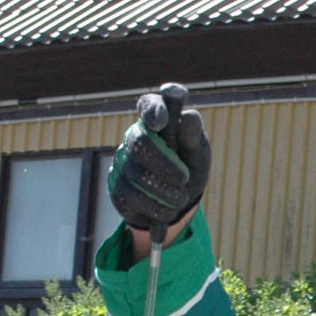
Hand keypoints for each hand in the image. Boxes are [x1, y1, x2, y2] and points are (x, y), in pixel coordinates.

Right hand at [107, 83, 210, 235]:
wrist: (179, 202)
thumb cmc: (189, 168)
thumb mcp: (198, 154)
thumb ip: (194, 137)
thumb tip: (190, 116)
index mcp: (157, 121)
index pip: (149, 104)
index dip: (153, 111)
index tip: (161, 122)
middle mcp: (135, 137)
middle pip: (140, 144)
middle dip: (165, 165)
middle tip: (184, 178)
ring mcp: (122, 161)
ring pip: (137, 175)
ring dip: (166, 192)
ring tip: (180, 198)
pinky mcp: (117, 186)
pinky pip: (132, 197)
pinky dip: (156, 207)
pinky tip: (167, 210)